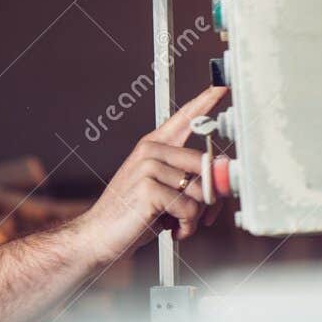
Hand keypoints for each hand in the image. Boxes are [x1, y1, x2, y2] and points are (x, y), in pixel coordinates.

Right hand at [74, 85, 228, 263]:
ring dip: (194, 216)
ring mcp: (148, 167)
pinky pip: (190, 208)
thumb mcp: (163, 192)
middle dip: (209, 197)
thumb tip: (221, 182)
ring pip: (200, 190)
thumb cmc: (133, 215)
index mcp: (153, 146)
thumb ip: (190, 181)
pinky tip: (169, 229)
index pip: (184, 118)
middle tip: (194, 216)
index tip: (222, 85)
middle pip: (206, 165)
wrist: (98, 236)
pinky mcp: (149, 188)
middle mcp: (151, 151)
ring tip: (174, 222)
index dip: (206, 101)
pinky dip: (185, 226)